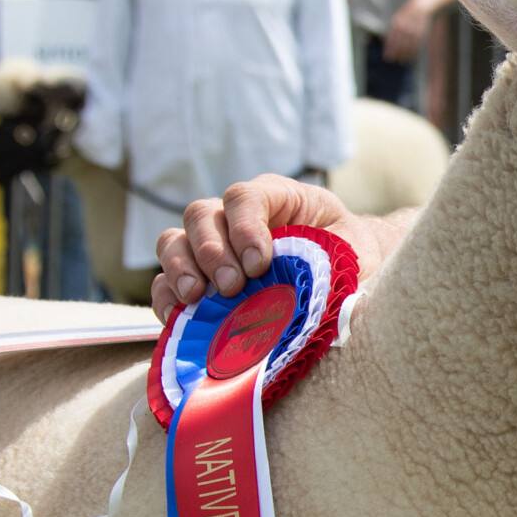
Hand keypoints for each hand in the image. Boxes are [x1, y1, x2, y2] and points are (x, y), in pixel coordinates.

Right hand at [152, 173, 412, 322]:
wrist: (348, 274)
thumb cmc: (349, 259)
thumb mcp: (350, 254)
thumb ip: (334, 267)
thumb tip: (325, 303)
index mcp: (276, 198)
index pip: (245, 198)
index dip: (245, 227)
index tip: (259, 263)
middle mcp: (236, 217)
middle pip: (201, 215)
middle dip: (212, 251)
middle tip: (232, 285)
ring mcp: (211, 247)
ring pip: (175, 242)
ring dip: (181, 269)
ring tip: (197, 297)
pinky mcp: (197, 282)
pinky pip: (165, 284)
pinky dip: (166, 299)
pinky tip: (179, 318)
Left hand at [382, 0, 429, 62]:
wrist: (421, 6)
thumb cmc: (407, 14)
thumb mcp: (398, 18)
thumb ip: (393, 30)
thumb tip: (384, 41)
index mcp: (396, 22)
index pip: (391, 38)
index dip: (389, 49)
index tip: (387, 57)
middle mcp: (404, 25)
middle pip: (399, 43)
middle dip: (396, 53)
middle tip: (394, 61)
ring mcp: (413, 28)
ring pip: (408, 44)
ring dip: (405, 54)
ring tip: (402, 61)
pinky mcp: (421, 31)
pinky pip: (416, 43)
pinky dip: (414, 51)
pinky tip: (411, 57)